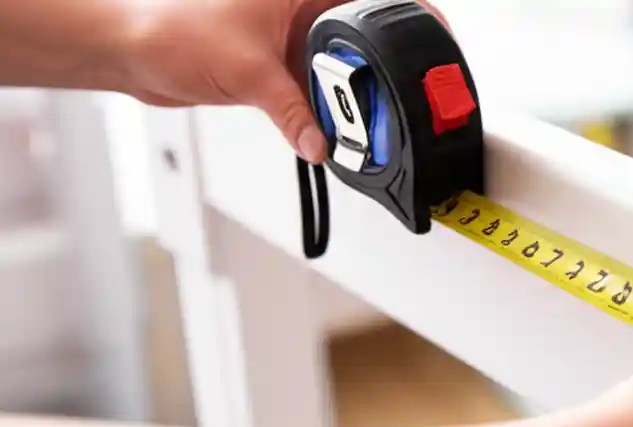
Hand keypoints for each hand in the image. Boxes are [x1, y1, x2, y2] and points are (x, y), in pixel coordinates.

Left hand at [122, 0, 445, 163]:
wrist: (130, 53)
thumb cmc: (168, 30)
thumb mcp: (246, 72)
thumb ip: (292, 112)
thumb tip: (323, 143)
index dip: (409, 11)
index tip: (436, 34)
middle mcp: (303, 8)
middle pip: (367, 33)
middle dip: (385, 64)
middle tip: (406, 93)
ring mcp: (295, 38)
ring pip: (347, 65)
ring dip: (357, 93)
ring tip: (367, 118)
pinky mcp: (285, 65)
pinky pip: (324, 89)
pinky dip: (333, 109)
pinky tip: (337, 127)